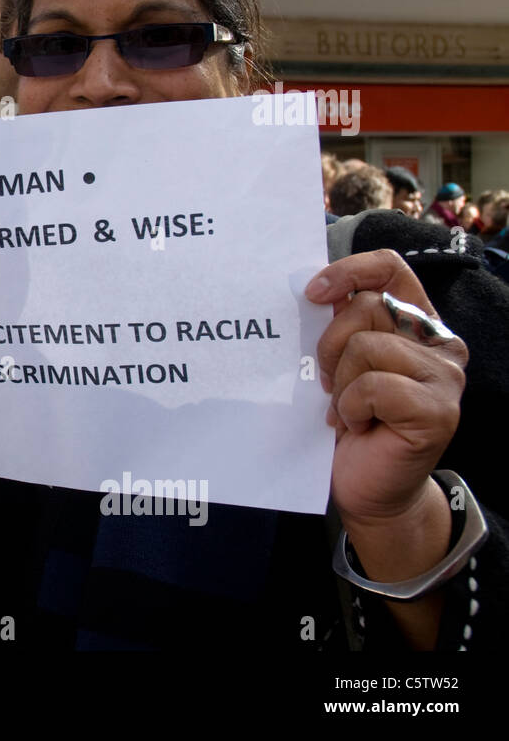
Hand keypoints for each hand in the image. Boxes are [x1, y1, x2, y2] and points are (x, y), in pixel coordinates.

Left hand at [305, 249, 467, 526]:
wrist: (365, 487)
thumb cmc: (347, 421)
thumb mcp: (336, 363)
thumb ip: (338, 324)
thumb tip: (311, 289)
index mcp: (414, 322)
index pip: (390, 270)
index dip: (350, 271)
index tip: (313, 293)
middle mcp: (438, 343)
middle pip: (366, 308)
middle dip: (329, 345)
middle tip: (327, 383)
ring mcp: (445, 376)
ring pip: (366, 346)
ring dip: (340, 383)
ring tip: (347, 410)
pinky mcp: (439, 410)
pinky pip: (375, 386)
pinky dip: (352, 407)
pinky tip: (359, 426)